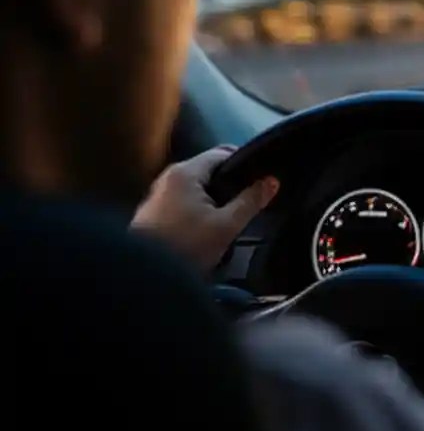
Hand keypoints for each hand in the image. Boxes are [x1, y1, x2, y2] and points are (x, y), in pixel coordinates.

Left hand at [132, 146, 278, 271]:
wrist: (144, 278)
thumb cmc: (187, 246)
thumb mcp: (226, 226)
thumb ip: (251, 201)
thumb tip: (272, 181)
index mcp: (185, 172)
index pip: (222, 153)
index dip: (245, 163)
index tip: (262, 180)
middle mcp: (167, 177)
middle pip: (208, 170)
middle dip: (230, 184)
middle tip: (250, 201)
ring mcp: (156, 195)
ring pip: (196, 188)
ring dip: (214, 199)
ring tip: (231, 217)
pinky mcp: (151, 214)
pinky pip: (183, 201)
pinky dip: (198, 209)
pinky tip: (208, 227)